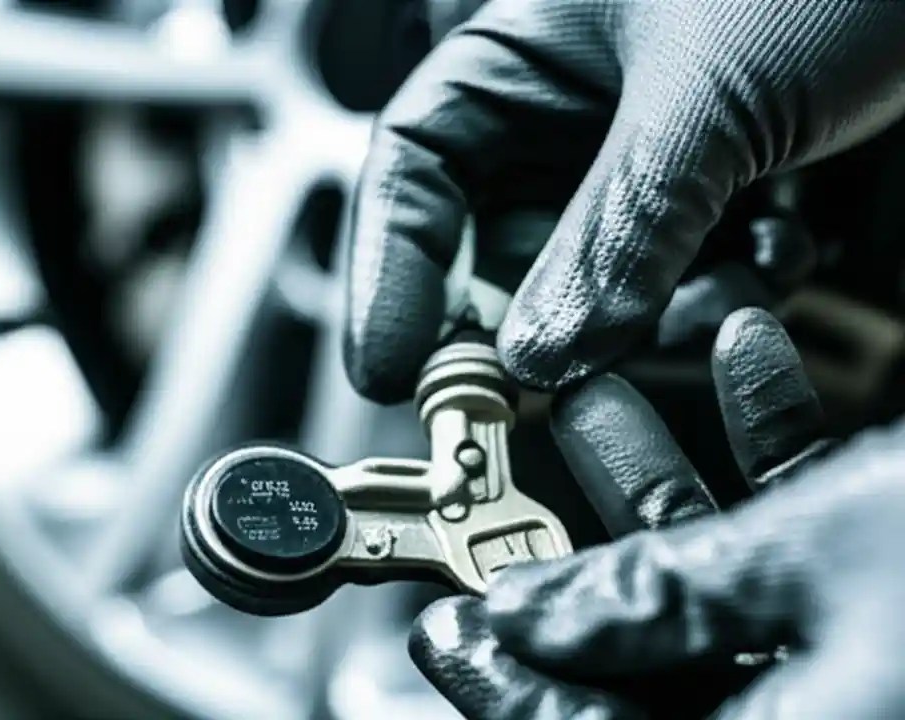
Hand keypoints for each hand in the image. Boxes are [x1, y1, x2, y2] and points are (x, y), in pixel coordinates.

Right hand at [344, 0, 904, 399]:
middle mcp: (564, 111)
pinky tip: (783, 245)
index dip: (387, 273)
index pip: (412, 172)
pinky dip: (724, 290)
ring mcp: (636, 155)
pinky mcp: (709, 190)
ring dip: (655, 310)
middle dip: (536, 319)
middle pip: (495, 245)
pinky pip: (677, 278)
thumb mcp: (703, 97)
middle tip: (556, 382)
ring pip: (594, 281)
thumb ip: (617, 230)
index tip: (389, 368)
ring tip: (732, 275)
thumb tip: (537, 355)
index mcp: (520, 56)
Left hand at [410, 307, 834, 717]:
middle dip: (572, 547)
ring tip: (596, 390)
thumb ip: (659, 594)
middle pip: (644, 649)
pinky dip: (767, 442)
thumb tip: (522, 613)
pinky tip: (741, 353)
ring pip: (720, 574)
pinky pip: (805, 526)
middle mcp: (806, 702)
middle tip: (501, 479)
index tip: (440, 626)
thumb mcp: (806, 565)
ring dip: (656, 471)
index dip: (504, 681)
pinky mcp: (888, 576)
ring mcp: (847, 644)